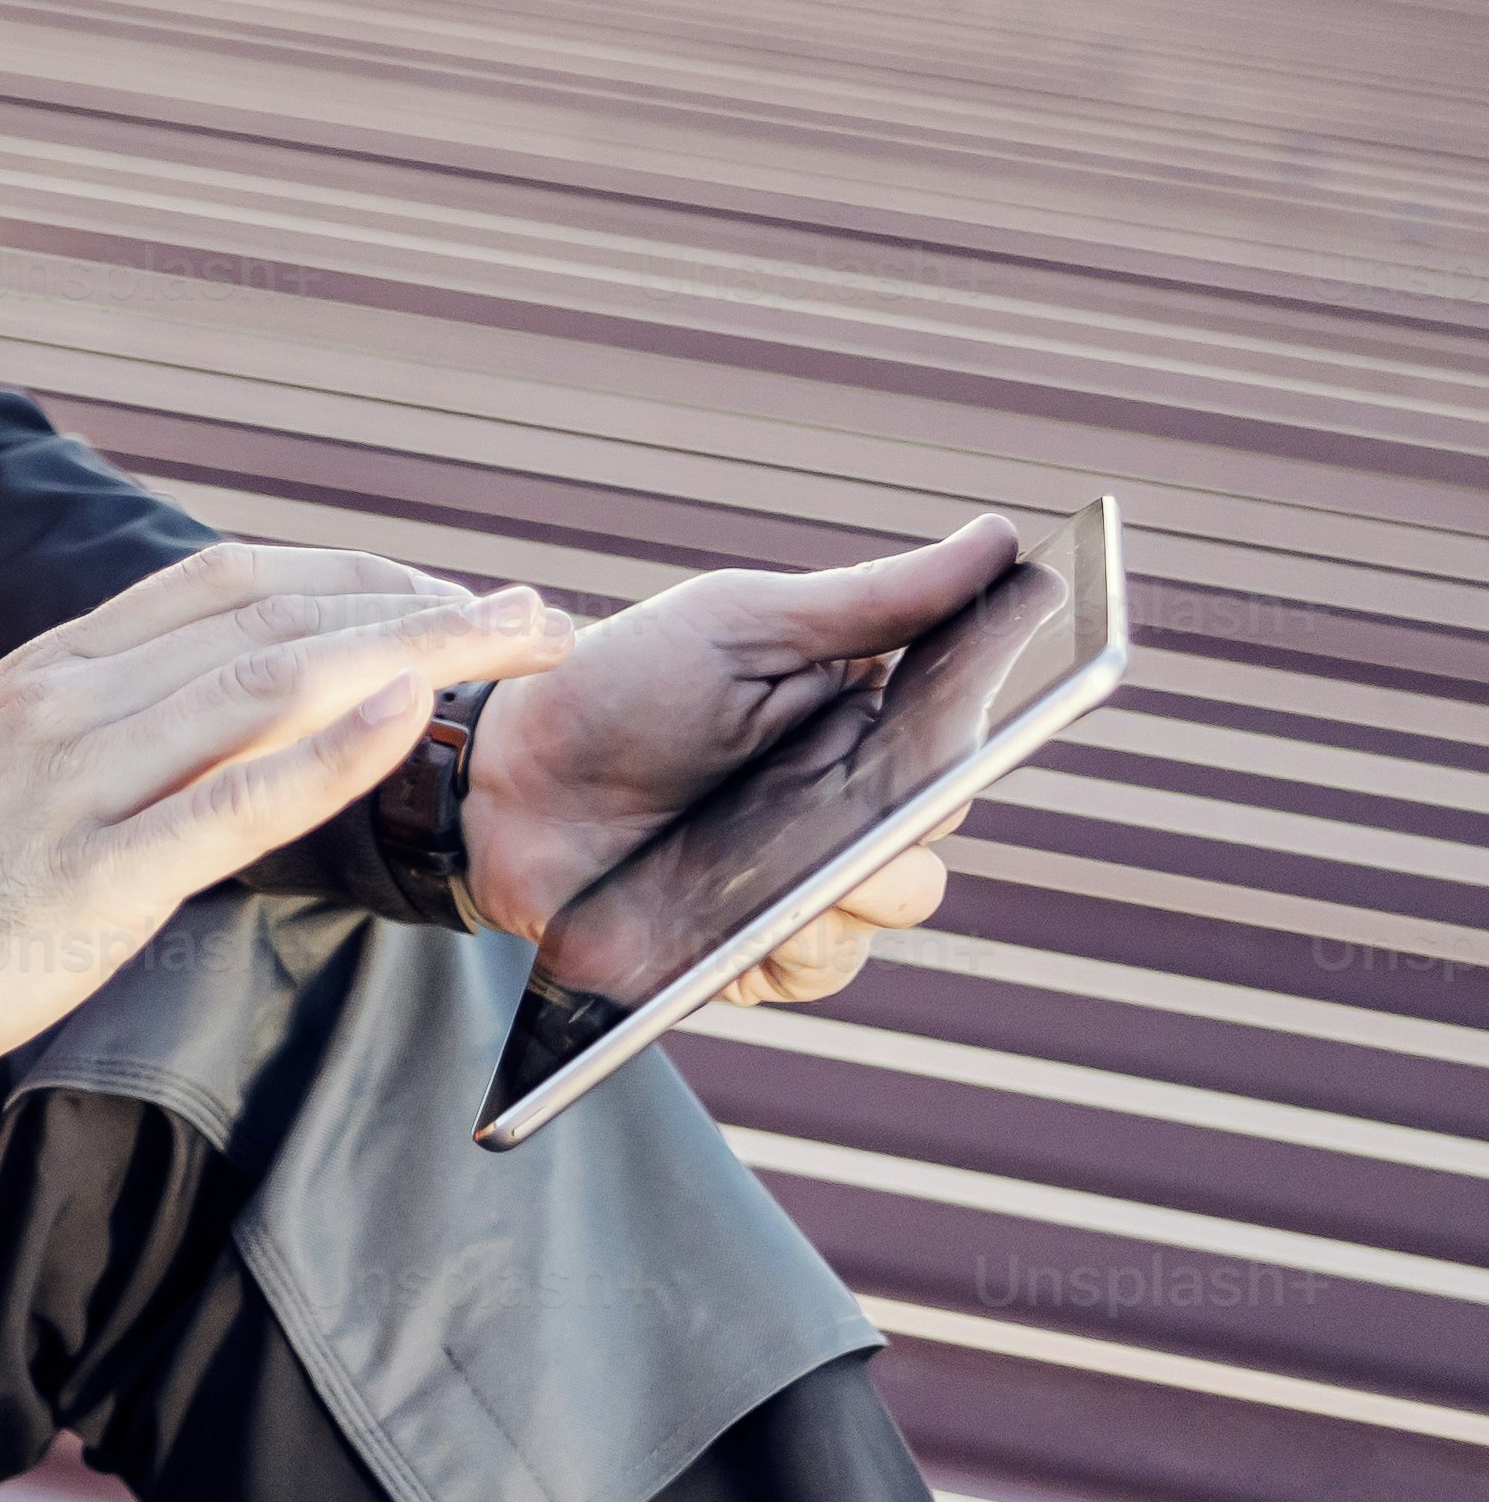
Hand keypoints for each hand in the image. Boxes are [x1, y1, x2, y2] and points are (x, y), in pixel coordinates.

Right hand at [0, 544, 575, 1098]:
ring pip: (268, 680)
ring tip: (516, 647)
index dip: (353, 572)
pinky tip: (410, 716)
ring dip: (412, 648)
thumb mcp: (10, 777)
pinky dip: (330, 751)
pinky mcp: (89, 877)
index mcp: (52, 671)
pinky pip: (228, 801)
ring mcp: (79, 783)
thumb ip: (109, 740)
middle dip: (420, 599)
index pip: (227, 581)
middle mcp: (70, 701)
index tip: (444, 591)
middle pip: (273, 613)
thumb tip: (226, 734)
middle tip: (535, 613)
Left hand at [469, 516, 1014, 1005]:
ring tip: (790, 845)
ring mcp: (808, 881)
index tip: (961, 706)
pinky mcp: (758, 950)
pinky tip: (763, 908)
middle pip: (937, 821)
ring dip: (859, 872)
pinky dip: (804, 936)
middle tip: (852, 781)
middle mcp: (846, 805)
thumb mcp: (742, 623)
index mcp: (857, 722)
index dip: (972, 724)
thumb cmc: (619, 684)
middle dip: (907, 803)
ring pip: (899, 898)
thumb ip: (871, 598)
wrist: (500, 779)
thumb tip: (1000, 539)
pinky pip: (823, 963)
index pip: (958, 733)